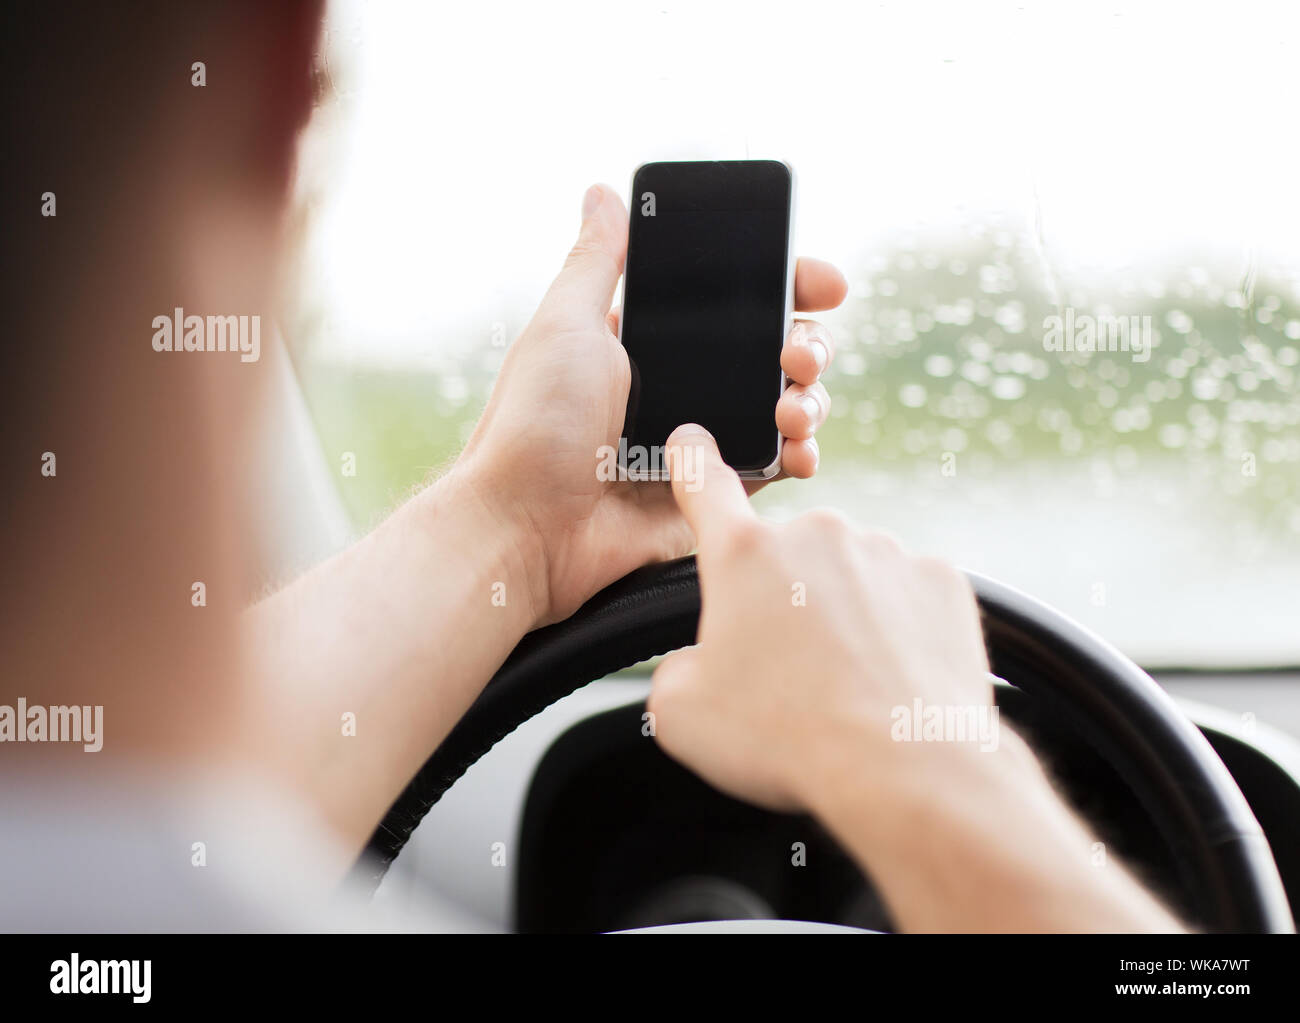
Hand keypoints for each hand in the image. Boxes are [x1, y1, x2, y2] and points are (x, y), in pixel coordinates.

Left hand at [456, 184, 846, 625]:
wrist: (527, 529)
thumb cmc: (534, 424)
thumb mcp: (564, 324)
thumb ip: (596, 261)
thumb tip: (603, 192)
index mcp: (646, 342)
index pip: (733, 301)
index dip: (785, 286)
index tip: (821, 282)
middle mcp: (679, 386)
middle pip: (772, 350)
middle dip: (807, 343)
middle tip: (799, 353)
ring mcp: (700, 440)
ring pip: (785, 406)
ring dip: (810, 398)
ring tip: (794, 406)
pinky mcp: (713, 492)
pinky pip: (775, 466)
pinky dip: (800, 454)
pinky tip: (799, 449)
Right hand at [646, 426, 993, 812]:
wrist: (908, 769)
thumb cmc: (789, 739)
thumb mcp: (681, 715)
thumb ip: (675, 668)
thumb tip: (698, 664)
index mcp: (744, 556)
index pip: (704, 485)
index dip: (692, 462)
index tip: (692, 444)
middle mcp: (816, 536)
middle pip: (784, 557)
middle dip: (780, 601)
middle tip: (786, 672)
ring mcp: (884, 552)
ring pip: (848, 577)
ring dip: (840, 616)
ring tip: (843, 685)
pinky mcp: (940, 580)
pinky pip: (904, 595)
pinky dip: (894, 628)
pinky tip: (888, 677)